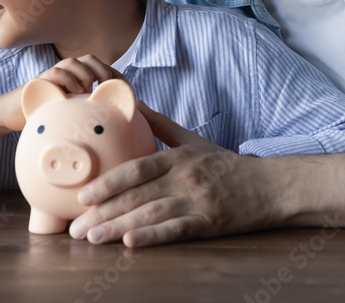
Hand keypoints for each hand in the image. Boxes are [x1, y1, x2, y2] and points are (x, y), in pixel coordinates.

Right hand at [0, 55, 125, 131]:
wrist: (11, 114)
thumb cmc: (44, 115)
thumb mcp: (70, 113)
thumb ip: (87, 112)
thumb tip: (113, 123)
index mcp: (77, 76)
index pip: (102, 68)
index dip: (116, 76)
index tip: (126, 91)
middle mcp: (67, 71)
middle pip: (92, 59)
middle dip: (105, 72)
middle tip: (110, 90)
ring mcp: (53, 73)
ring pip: (78, 62)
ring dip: (88, 76)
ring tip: (90, 93)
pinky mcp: (41, 81)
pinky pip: (58, 72)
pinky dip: (70, 80)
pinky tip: (75, 94)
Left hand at [68, 102, 283, 246]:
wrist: (269, 186)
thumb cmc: (226, 165)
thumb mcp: (193, 141)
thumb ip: (160, 124)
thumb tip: (132, 100)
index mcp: (178, 157)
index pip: (136, 169)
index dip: (107, 183)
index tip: (82, 195)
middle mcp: (185, 177)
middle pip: (137, 195)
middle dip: (102, 213)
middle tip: (75, 228)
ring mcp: (197, 201)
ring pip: (151, 214)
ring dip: (118, 228)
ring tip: (93, 238)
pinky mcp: (209, 223)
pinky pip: (176, 230)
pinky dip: (153, 236)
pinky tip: (132, 243)